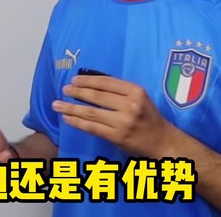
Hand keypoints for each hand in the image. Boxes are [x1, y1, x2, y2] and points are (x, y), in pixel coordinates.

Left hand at [53, 74, 177, 158]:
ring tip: (57, 104)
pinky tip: (67, 118)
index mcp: (136, 92)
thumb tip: (90, 83)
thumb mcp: (140, 98)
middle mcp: (130, 105)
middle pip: (97, 97)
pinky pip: (92, 128)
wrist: (163, 141)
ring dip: (71, 108)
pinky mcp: (117, 137)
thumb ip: (120, 91)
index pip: (107, 83)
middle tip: (64, 89)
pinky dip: (77, 123)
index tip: (74, 80)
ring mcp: (123, 122)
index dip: (88, 81)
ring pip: (91, 113)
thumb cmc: (148, 117)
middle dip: (77, 92)